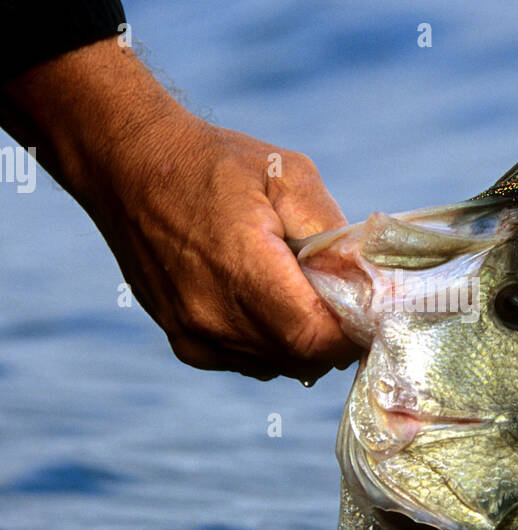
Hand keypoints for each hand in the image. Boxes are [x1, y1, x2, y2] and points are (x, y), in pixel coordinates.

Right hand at [1, 40, 360, 381]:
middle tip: (349, 298)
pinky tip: (270, 302)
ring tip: (304, 293)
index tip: (374, 307)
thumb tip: (370, 279)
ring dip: (304, 342)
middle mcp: (215, 316)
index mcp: (243, 271)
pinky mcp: (185, 343)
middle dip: (336, 336)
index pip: (319, 338)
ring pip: (279, 365)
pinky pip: (250, 361)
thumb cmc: (213, 164)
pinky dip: (272, 344)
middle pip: (304, 358)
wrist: (130, 167)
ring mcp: (196, 336)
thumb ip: (332, 232)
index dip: (356, 330)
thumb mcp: (288, 175)